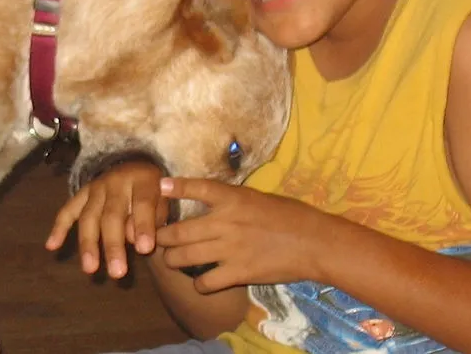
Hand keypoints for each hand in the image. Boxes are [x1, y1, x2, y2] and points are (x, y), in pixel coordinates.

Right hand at [45, 161, 168, 278]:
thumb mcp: (164, 199)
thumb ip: (155, 217)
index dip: (143, 226)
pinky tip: (51, 246)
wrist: (135, 166)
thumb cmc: (153, 191)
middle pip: (112, 214)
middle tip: (117, 273)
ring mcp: (95, 187)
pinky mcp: (81, 193)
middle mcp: (116, 181)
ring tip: (90, 269)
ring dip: (88, 244)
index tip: (145, 249)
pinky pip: (67, 210)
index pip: (143, 203)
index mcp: (142, 180)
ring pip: (89, 216)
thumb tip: (136, 240)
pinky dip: (59, 228)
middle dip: (113, 244)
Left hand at [157, 177, 328, 291]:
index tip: (160, 187)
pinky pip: (205, 281)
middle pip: (180, 231)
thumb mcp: (258, 197)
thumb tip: (212, 200)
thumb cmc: (290, 215)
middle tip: (156, 239)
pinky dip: (198, 283)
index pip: (197, 188)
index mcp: (233, 198)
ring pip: (185, 256)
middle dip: (162, 237)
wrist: (314, 242)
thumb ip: (232, 200)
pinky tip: (200, 281)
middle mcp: (226, 222)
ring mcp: (230, 248)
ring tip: (170, 259)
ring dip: (172, 260)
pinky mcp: (238, 272)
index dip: (176, 187)